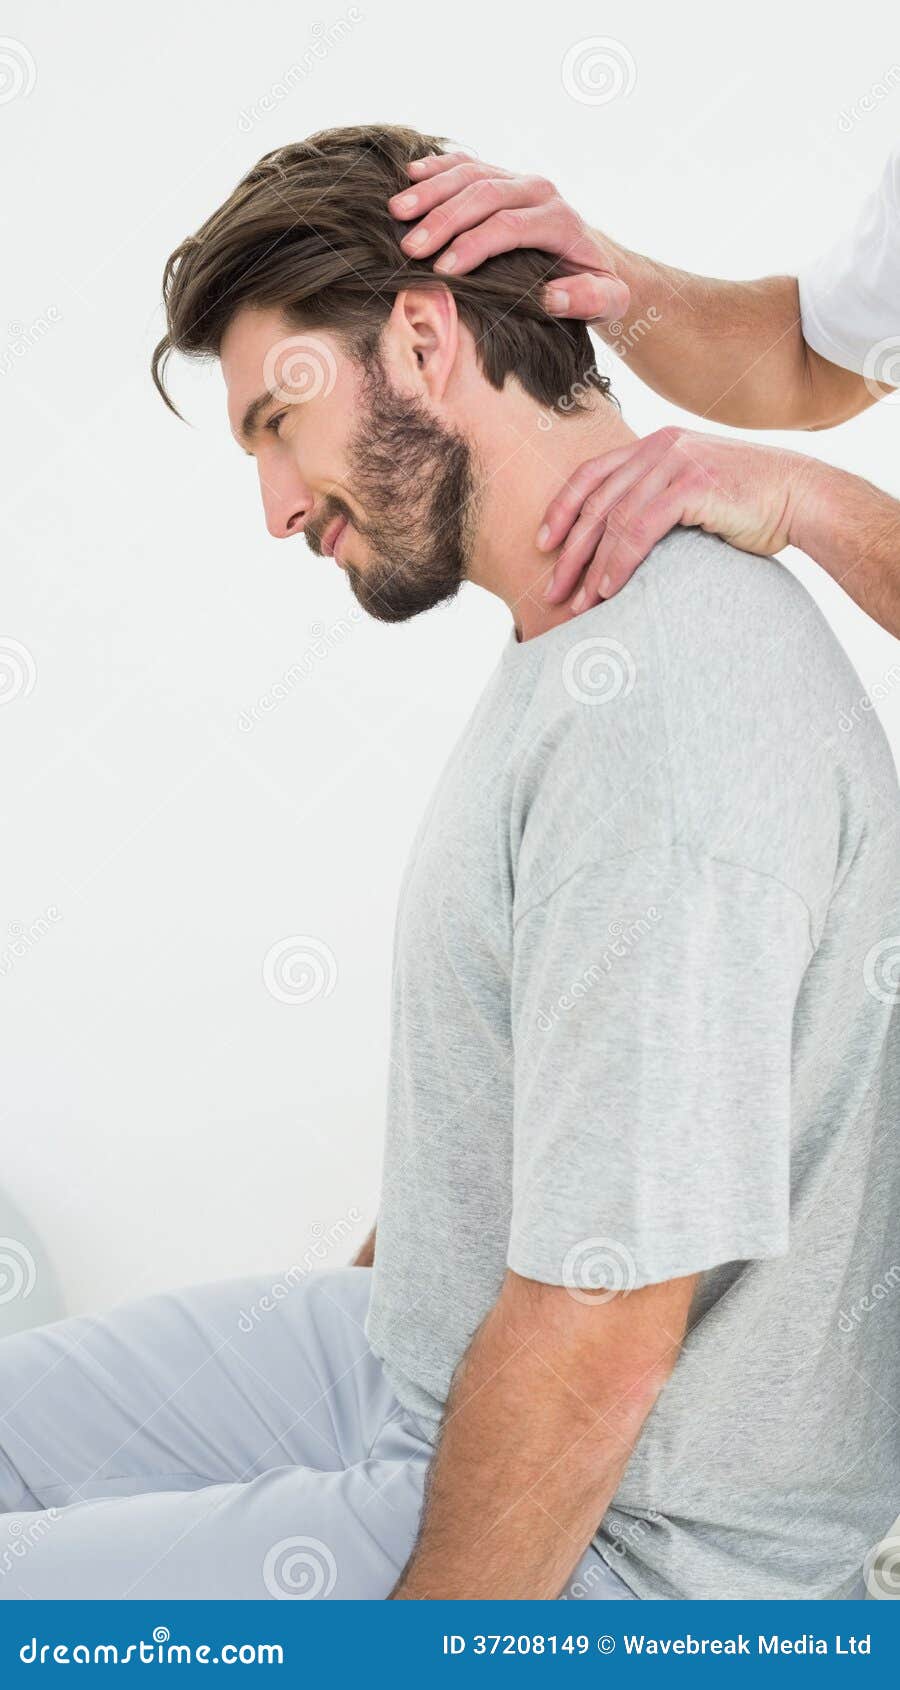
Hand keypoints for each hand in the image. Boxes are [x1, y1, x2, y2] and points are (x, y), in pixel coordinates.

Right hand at [387, 152, 629, 323]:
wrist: (597, 259)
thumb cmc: (596, 286)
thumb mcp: (608, 301)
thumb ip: (590, 301)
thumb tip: (552, 297)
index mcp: (561, 220)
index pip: (510, 225)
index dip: (474, 245)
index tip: (443, 271)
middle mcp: (539, 191)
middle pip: (485, 194)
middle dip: (444, 220)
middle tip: (411, 248)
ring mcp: (517, 179)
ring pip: (471, 172)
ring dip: (431, 191)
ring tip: (397, 212)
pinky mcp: (501, 177)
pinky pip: (466, 163)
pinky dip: (437, 167)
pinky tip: (409, 177)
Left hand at [539, 427, 805, 610]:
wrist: (801, 495)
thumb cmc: (749, 504)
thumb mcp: (693, 492)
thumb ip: (657, 500)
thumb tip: (620, 539)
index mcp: (654, 445)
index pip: (592, 474)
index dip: (562, 510)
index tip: (543, 544)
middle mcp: (660, 447)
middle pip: (597, 502)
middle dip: (569, 551)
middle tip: (552, 590)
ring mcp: (677, 463)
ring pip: (615, 519)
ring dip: (592, 566)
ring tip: (579, 603)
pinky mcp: (694, 485)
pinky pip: (641, 529)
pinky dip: (620, 562)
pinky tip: (608, 590)